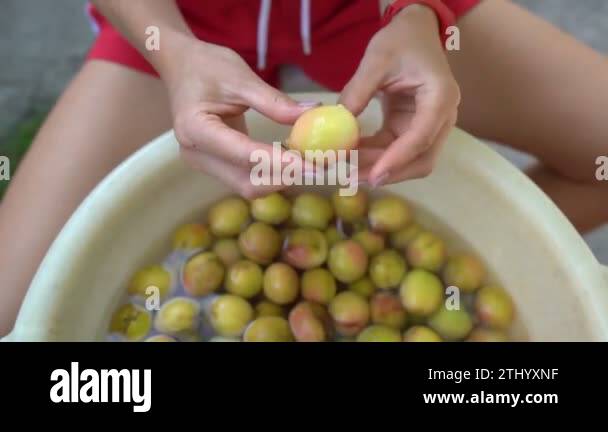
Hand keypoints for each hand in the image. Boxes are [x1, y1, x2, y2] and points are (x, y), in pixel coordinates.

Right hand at [163, 37, 317, 197]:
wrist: (181, 66)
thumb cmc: (207, 66)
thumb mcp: (242, 78)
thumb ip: (275, 102)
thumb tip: (312, 115)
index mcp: (195, 129)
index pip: (245, 155)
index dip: (281, 163)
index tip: (313, 165)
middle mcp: (196, 154)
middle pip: (246, 181)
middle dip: (284, 177)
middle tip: (319, 165)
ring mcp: (203, 163)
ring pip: (247, 185)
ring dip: (279, 177)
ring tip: (308, 161)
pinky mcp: (214, 164)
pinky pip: (245, 176)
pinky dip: (270, 171)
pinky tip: (292, 159)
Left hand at [339, 5, 460, 186]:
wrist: (414, 33)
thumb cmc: (401, 41)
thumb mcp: (377, 59)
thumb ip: (358, 90)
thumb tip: (337, 123)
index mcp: (440, 97)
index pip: (421, 138)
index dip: (397, 160)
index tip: (373, 176)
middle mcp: (441, 117)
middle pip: (422, 160)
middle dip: (389, 173)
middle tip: (353, 179)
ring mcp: (429, 126)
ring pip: (409, 161)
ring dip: (378, 167)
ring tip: (346, 170)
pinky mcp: (412, 128)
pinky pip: (395, 150)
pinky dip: (374, 156)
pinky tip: (351, 156)